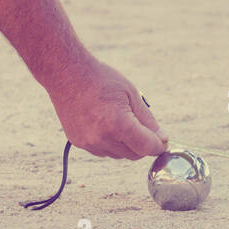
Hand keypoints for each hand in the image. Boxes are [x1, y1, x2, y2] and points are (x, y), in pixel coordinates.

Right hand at [44, 56, 168, 159]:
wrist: (66, 73)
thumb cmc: (100, 79)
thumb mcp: (131, 93)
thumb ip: (147, 119)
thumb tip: (161, 138)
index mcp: (118, 124)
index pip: (147, 147)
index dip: (158, 145)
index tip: (162, 140)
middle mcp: (102, 138)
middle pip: (134, 154)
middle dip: (143, 144)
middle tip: (144, 128)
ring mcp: (89, 143)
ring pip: (118, 154)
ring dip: (126, 144)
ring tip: (119, 119)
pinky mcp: (79, 143)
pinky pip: (103, 151)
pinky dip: (110, 142)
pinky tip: (105, 123)